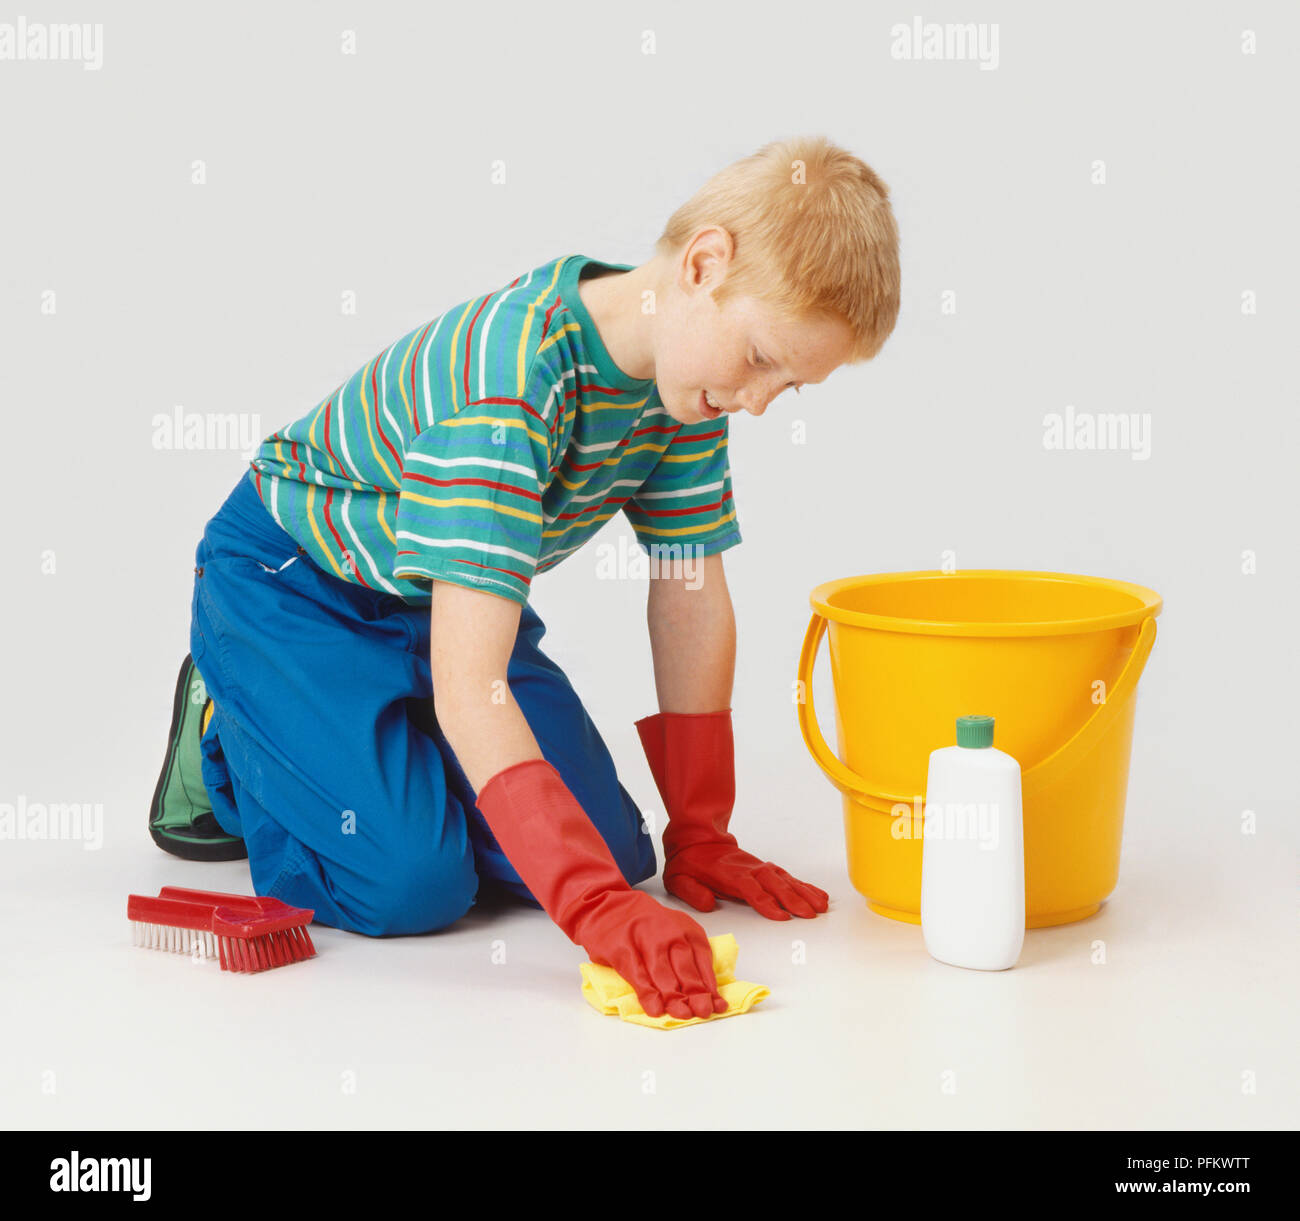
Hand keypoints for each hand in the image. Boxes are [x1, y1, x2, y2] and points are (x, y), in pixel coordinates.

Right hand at [576, 889, 728, 1020]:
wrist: (606, 905)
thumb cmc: (645, 925)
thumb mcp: (674, 932)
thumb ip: (688, 958)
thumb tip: (705, 994)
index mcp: (686, 930)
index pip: (703, 961)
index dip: (710, 986)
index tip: (717, 1006)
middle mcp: (669, 933)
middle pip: (686, 969)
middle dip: (696, 994)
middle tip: (702, 1012)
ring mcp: (645, 940)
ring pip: (663, 974)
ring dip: (674, 998)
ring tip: (682, 1015)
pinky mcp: (623, 949)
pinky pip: (638, 975)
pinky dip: (648, 994)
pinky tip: (655, 1009)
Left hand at [664, 839, 829, 920]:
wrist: (696, 837)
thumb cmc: (687, 861)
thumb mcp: (677, 878)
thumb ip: (692, 892)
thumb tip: (709, 904)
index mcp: (728, 874)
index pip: (751, 889)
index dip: (766, 903)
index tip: (781, 916)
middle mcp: (748, 869)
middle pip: (774, 884)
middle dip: (793, 899)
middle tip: (809, 914)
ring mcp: (758, 867)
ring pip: (784, 879)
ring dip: (804, 892)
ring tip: (821, 906)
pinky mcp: (763, 868)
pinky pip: (787, 876)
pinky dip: (803, 885)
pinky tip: (818, 895)